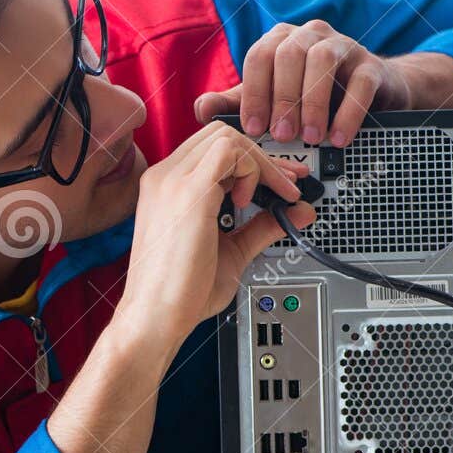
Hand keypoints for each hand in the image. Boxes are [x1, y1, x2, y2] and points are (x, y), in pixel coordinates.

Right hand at [120, 122, 314, 343]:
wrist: (155, 317)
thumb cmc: (179, 293)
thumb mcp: (231, 252)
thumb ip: (261, 228)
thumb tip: (296, 213)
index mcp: (168, 189)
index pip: (212, 150)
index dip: (251, 160)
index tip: (280, 181)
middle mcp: (166, 178)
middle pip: (220, 135)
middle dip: (262, 156)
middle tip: (287, 184)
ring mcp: (172, 181)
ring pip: (226, 137)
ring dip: (259, 162)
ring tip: (269, 196)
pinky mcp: (188, 191)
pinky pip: (230, 153)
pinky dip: (253, 170)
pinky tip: (252, 201)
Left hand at [193, 19, 411, 146]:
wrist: (364, 95)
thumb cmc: (308, 96)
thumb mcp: (269, 99)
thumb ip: (235, 104)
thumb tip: (201, 108)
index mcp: (279, 41)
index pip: (258, 56)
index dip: (254, 93)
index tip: (253, 128)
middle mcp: (309, 36)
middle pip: (289, 55)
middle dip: (282, 99)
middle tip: (281, 136)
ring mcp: (343, 45)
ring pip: (323, 61)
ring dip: (313, 103)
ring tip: (310, 137)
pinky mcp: (371, 64)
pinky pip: (361, 82)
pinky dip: (349, 112)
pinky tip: (338, 137)